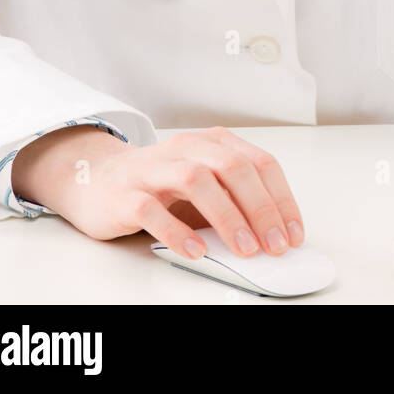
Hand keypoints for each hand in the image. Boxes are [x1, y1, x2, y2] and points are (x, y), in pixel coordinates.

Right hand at [11, 124, 304, 261]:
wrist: (100, 180)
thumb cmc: (161, 186)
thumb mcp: (206, 185)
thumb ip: (235, 199)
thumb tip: (275, 233)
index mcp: (213, 142)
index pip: (259, 162)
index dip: (281, 199)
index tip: (293, 234)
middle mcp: (187, 148)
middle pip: (233, 167)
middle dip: (261, 208)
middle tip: (275, 245)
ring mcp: (155, 169)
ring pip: (196, 180)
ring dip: (227, 216)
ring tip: (244, 249)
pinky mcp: (127, 194)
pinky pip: (152, 210)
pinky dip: (177, 231)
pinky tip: (197, 251)